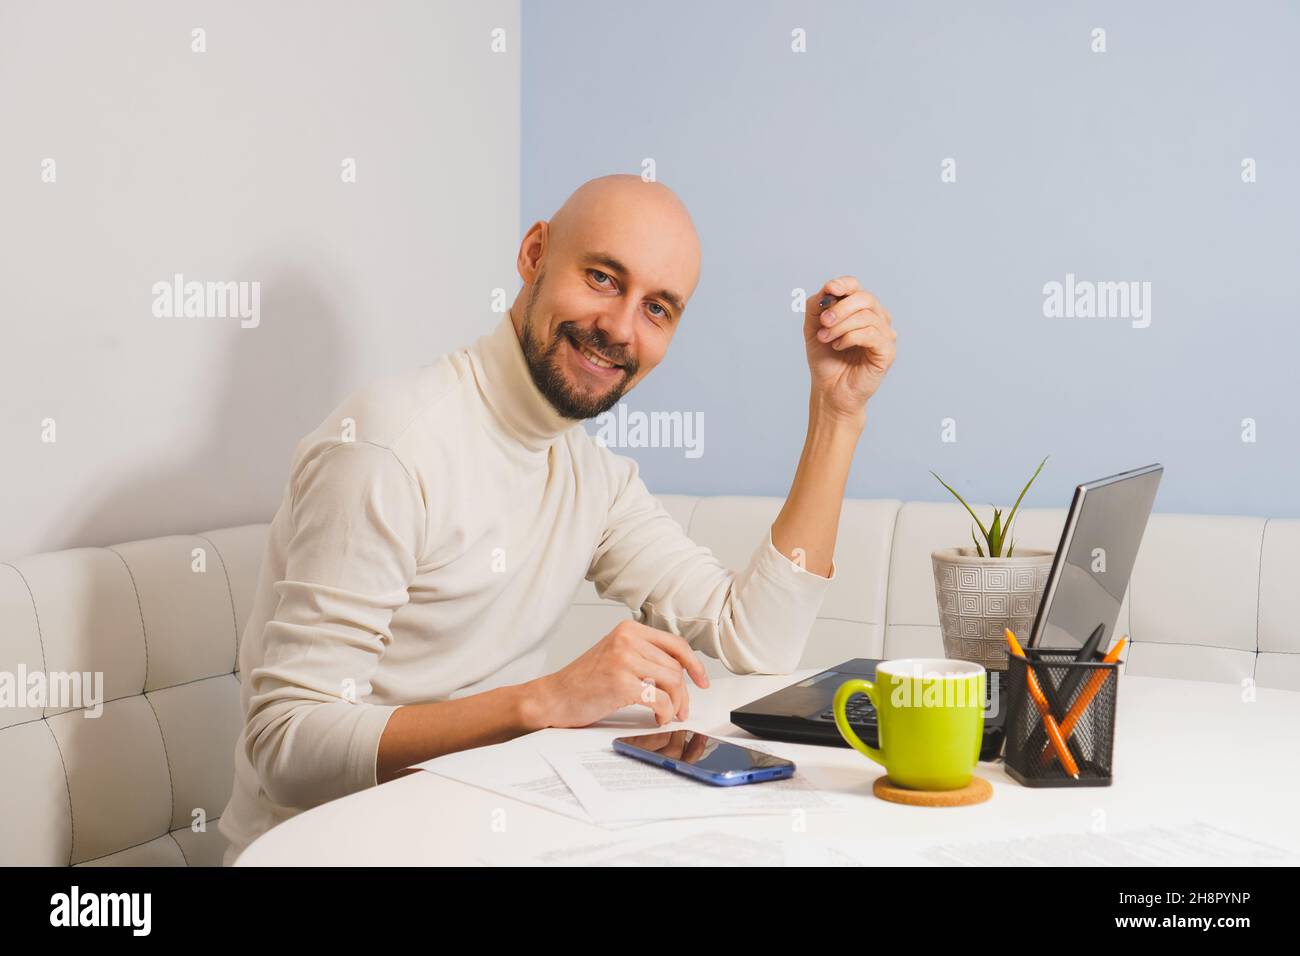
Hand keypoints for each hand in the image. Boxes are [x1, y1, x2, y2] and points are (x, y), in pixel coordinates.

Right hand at [533, 620, 710, 727]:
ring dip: (675, 704)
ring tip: (668, 714)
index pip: (675, 643)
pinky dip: (665, 712)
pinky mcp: (621, 682)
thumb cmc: (584, 682)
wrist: (554, 697)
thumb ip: (644, 655)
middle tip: (680, 709)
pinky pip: (660, 699)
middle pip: (676, 666)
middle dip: (683, 693)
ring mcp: (624, 659)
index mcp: (629, 629)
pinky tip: (658, 718)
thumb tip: (681, 672)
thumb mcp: (616, 655)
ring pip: (672, 682)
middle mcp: (627, 639)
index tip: (702, 680)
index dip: (695, 664)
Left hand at [804, 276, 896, 421]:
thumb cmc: (825, 360)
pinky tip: (838, 346)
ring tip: (825, 338)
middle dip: (840, 308)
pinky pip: (871, 334)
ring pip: (866, 316)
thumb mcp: (813, 327)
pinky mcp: (887, 351)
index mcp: (860, 310)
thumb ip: (817, 305)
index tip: (829, 289)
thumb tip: (828, 289)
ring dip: (841, 326)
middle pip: (864, 298)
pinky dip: (850, 337)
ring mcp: (885, 335)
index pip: (856, 287)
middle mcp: (877, 319)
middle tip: (823, 323)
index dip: (844, 284)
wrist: (829, 390)